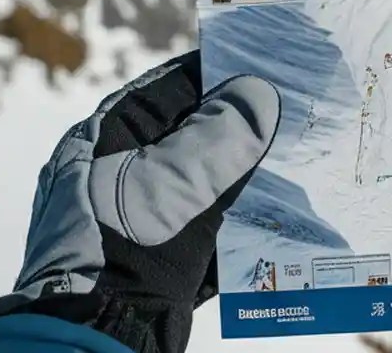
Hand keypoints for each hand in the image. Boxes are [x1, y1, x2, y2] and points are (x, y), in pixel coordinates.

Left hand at [0, 52, 279, 352]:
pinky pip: (203, 218)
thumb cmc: (131, 245)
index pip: (174, 85)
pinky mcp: (152, 249)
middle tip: (294, 113)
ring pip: (202, 177)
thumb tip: (259, 93)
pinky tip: (272, 213)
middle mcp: (116, 167)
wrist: (96, 332)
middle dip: (241, 125)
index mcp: (109, 136)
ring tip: (294, 161)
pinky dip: (234, 214)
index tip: (273, 66)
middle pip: (191, 132)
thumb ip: (225, 134)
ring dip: (244, 173)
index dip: (224, 73)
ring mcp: (134, 210)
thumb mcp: (182, 182)